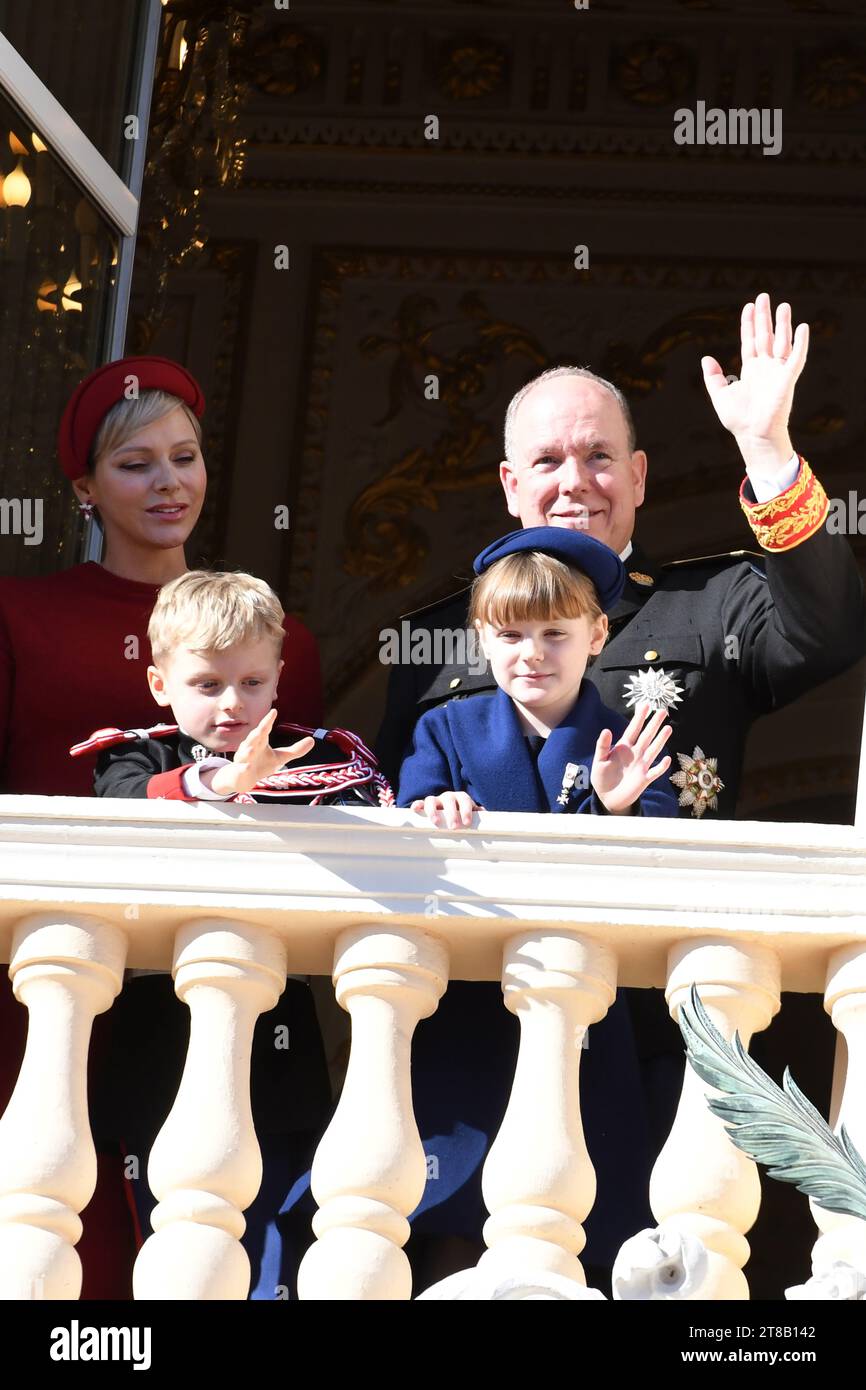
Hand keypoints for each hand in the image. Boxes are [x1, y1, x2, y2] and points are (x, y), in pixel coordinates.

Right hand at [203, 709, 314, 796]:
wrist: (242, 779)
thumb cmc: (261, 764)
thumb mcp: (280, 757)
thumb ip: (295, 750)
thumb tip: (312, 740)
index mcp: (259, 742)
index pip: (264, 729)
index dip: (268, 720)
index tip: (274, 711)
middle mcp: (249, 748)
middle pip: (253, 738)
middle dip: (257, 733)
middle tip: (263, 727)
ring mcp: (243, 760)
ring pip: (243, 754)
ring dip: (247, 751)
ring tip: (252, 749)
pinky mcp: (239, 772)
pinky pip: (240, 770)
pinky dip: (243, 769)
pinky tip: (247, 767)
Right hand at [410, 791, 481, 828]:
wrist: (448, 810)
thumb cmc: (462, 815)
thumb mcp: (471, 815)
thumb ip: (479, 817)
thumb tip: (489, 820)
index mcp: (461, 798)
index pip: (464, 800)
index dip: (466, 810)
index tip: (467, 822)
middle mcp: (448, 797)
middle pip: (449, 800)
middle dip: (452, 813)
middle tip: (454, 827)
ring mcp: (436, 800)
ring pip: (432, 800)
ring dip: (434, 810)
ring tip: (436, 822)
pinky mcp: (425, 805)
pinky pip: (420, 802)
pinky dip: (417, 805)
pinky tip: (415, 810)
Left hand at [591, 702, 672, 814]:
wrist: (607, 797)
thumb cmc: (602, 777)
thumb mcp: (599, 760)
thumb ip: (603, 746)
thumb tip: (606, 730)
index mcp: (624, 747)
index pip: (633, 729)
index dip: (639, 718)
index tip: (645, 705)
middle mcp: (635, 754)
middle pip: (646, 736)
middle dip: (654, 724)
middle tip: (662, 711)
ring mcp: (641, 766)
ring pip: (653, 750)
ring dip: (660, 740)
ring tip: (668, 728)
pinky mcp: (644, 779)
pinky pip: (655, 772)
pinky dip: (661, 766)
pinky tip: (667, 759)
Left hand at [701, 292, 808, 473]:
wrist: (752, 435)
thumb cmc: (738, 419)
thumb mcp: (720, 395)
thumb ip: (713, 376)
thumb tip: (706, 358)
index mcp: (750, 370)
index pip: (750, 341)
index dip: (749, 324)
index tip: (749, 306)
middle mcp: (765, 368)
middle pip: (765, 336)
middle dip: (765, 317)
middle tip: (764, 296)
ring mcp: (777, 372)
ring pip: (781, 342)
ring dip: (783, 324)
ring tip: (783, 305)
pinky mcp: (788, 379)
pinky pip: (796, 358)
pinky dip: (800, 343)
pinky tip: (802, 327)